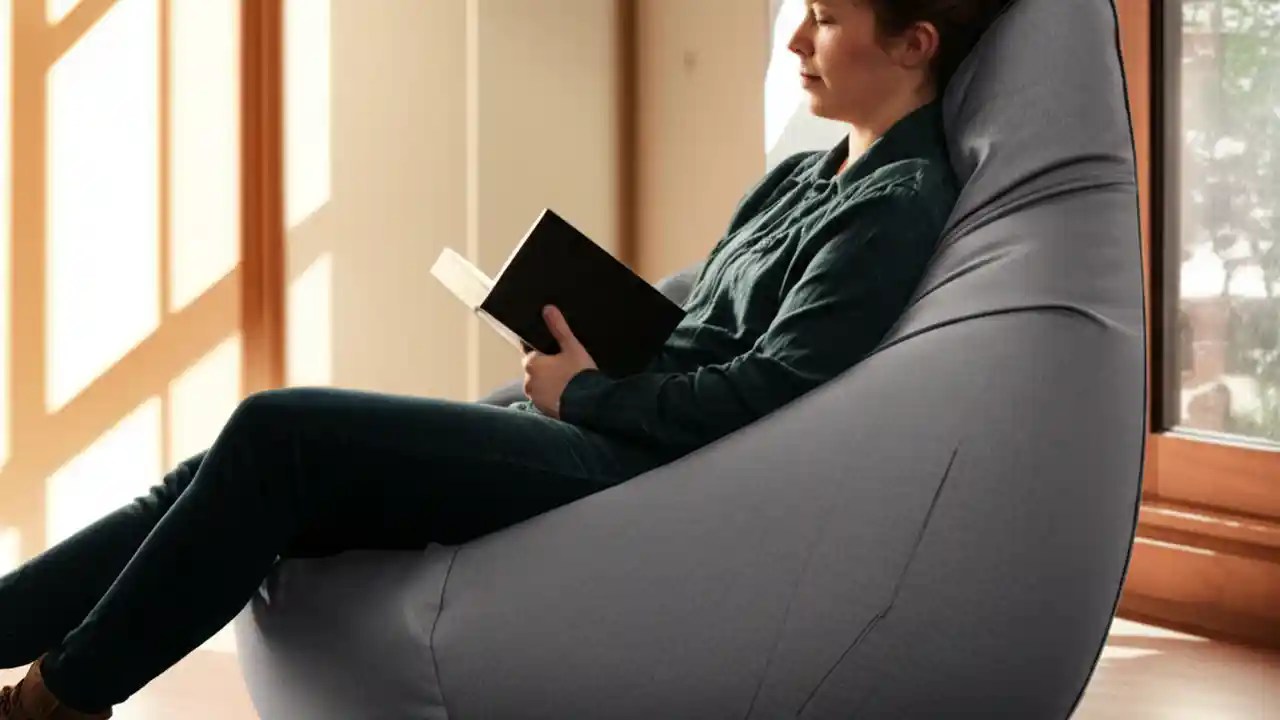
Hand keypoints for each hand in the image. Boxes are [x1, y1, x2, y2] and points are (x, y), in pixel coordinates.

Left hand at [522, 305, 598, 419]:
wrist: (590, 404)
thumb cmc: (579, 373)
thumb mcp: (572, 346)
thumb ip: (559, 328)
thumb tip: (547, 308)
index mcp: (531, 363)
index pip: (532, 354)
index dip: (545, 353)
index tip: (557, 355)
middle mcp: (528, 382)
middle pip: (536, 371)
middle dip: (547, 370)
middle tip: (567, 369)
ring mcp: (535, 399)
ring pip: (540, 386)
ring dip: (549, 384)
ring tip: (569, 384)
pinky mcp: (543, 412)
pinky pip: (546, 400)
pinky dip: (554, 397)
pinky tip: (568, 396)